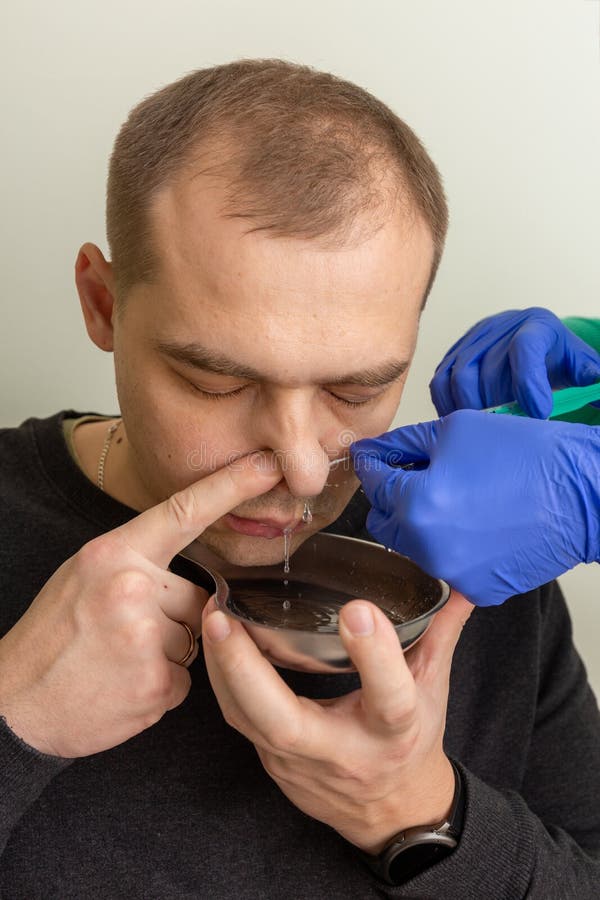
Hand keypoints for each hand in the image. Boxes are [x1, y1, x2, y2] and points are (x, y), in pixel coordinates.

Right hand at [0, 453, 280, 757]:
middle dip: (175, 618)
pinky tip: (124, 688)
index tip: (269, 463)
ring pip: (195, 639)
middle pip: (198, 595)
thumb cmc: (52, 637)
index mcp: (113, 552)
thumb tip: (192, 570)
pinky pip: (187, 679)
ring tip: (119, 663)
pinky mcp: (155, 684)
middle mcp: (131, 587)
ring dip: (169, 655)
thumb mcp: (83, 575)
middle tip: (122, 636)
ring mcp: (144, 636)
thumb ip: (137, 563)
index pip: (184, 510)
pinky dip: (163, 688)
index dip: (233, 484)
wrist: (14, 705)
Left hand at [202, 589, 472, 853]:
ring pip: (245, 720)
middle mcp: (342, 753)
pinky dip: (221, 679)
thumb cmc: (411, 742)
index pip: (389, 699)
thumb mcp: (433, 688)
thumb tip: (462, 581)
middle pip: (284, 723)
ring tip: (211, 611)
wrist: (391, 811)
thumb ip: (441, 631)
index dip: (375, 656)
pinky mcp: (272, 761)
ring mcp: (298, 763)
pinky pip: (238, 719)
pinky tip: (215, 637)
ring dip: (221, 667)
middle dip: (246, 668)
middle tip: (224, 613)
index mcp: (393, 732)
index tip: (358, 609)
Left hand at [351, 409, 599, 605]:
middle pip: (385, 522)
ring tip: (456, 496)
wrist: (586, 495)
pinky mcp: (477, 589)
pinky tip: (478, 522)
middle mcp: (428, 547)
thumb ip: (405, 445)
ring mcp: (453, 573)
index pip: (373, 483)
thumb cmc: (530, 458)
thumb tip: (374, 452)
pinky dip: (452, 544)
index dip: (374, 463)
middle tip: (416, 474)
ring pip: (413, 545)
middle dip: (392, 496)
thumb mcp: (456, 431)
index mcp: (416, 505)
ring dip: (421, 521)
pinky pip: (447, 563)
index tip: (376, 456)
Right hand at [430, 307, 599, 417]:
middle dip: (496, 407)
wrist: (534, 338)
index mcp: (537, 328)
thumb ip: (590, 375)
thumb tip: (596, 388)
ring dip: (468, 409)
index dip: (528, 383)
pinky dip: (446, 405)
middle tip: (507, 433)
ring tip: (483, 431)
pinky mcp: (453, 353)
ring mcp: (472, 340)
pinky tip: (462, 422)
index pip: (525, 349)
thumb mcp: (580, 363)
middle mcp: (500, 328)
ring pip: (458, 376)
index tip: (538, 413)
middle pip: (486, 370)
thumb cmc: (557, 357)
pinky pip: (439, 381)